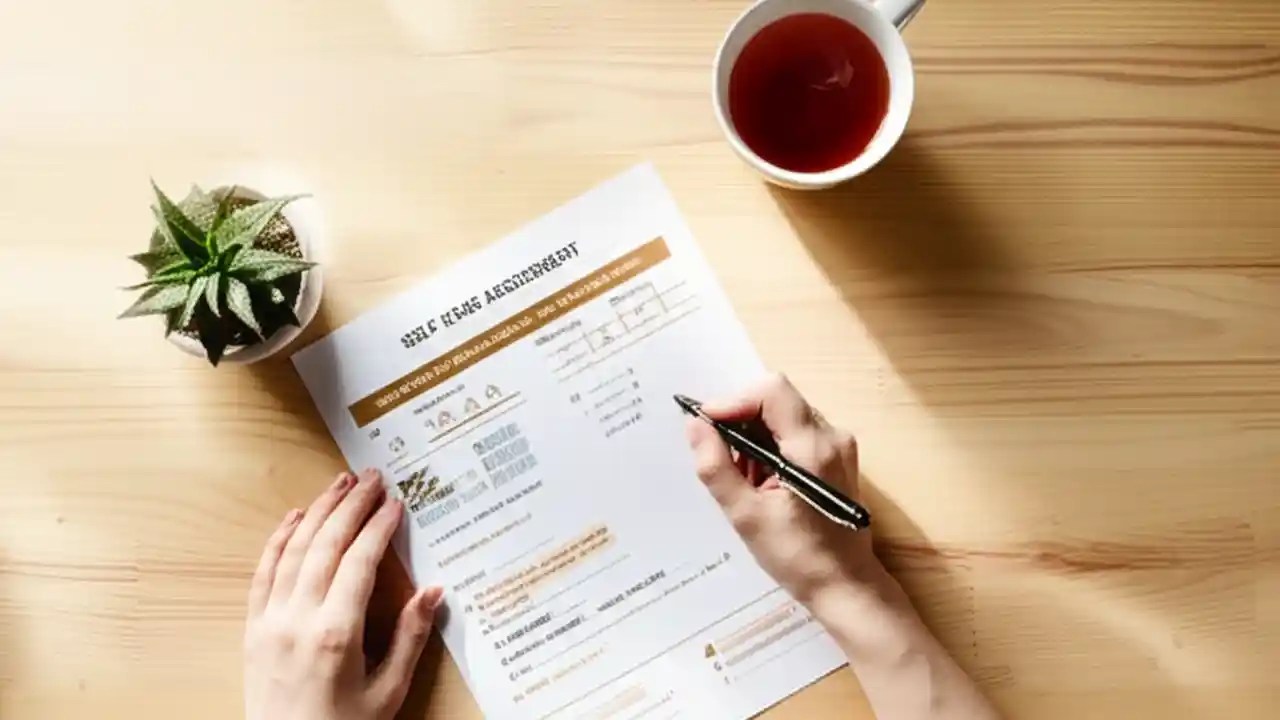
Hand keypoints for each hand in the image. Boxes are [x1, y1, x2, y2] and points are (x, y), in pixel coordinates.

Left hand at [244, 469, 442, 719]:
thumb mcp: (388, 692)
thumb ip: (410, 638)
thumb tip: (434, 591)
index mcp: (336, 633)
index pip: (359, 562)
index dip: (378, 527)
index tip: (395, 503)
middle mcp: (298, 619)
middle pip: (326, 545)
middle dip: (351, 506)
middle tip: (372, 478)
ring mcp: (270, 621)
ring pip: (294, 550)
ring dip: (318, 511)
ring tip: (340, 484)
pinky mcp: (253, 629)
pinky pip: (264, 572)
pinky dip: (279, 539)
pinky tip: (294, 517)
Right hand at [687, 374, 878, 604]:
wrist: (846, 586)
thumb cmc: (797, 557)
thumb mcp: (746, 515)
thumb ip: (716, 467)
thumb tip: (695, 426)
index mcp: (813, 448)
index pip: (771, 391)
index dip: (734, 401)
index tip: (707, 425)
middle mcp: (832, 437)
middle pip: (777, 400)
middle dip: (741, 420)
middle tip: (720, 456)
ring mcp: (838, 446)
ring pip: (784, 415)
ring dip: (754, 436)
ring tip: (743, 477)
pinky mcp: (837, 457)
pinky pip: (796, 433)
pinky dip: (771, 447)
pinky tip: (762, 481)